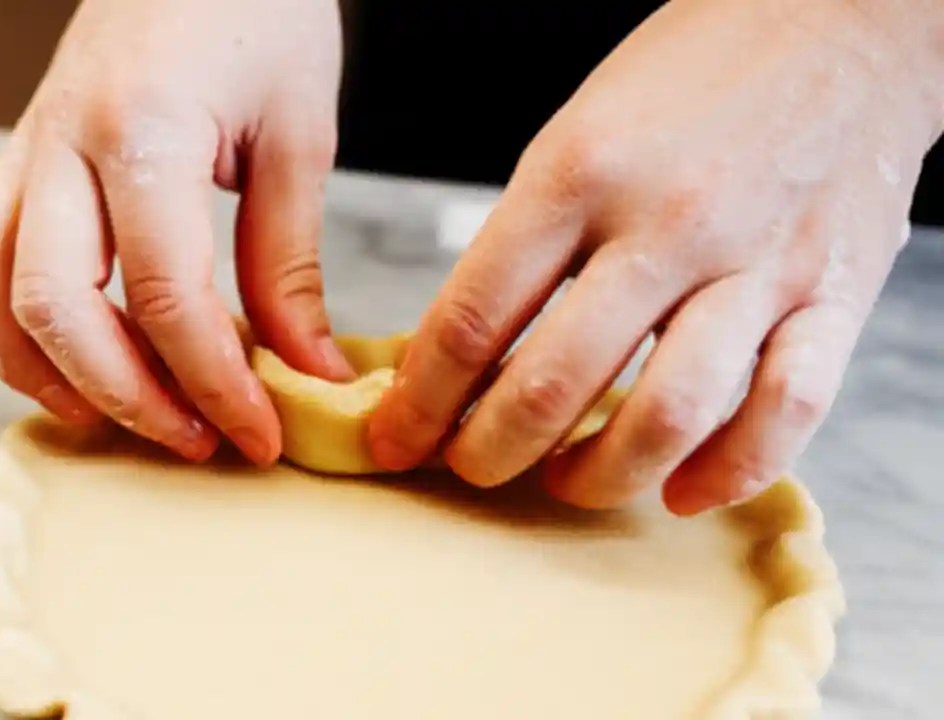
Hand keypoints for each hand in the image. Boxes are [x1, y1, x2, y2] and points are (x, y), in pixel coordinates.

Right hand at [0, 0, 351, 464]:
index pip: (169, 296)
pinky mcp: (19, 152)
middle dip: (129, 397)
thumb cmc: (257, 11)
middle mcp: (64, 142)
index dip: (217, 386)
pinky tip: (69, 357)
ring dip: (49, 372)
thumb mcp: (299, 133)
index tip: (260, 437)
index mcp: (146, 131)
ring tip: (123, 416)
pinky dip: (10, 323)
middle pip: (57, 307)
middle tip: (200, 441)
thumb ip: (288, 261)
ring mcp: (28, 145)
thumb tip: (306, 373)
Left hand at [370, 0, 943, 512]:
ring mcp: (758, 264)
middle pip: (552, 386)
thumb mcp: (579, 128)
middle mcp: (666, 225)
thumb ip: (527, 238)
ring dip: (596, 476)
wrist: (847, 20)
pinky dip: (728, 471)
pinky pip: (785, 413)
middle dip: (487, 453)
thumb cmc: (694, 74)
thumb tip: (466, 348)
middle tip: (468, 466)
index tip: (394, 439)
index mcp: (580, 174)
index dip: (418, 402)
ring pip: (666, 415)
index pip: (472, 319)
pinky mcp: (837, 294)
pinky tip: (680, 489)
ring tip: (563, 480)